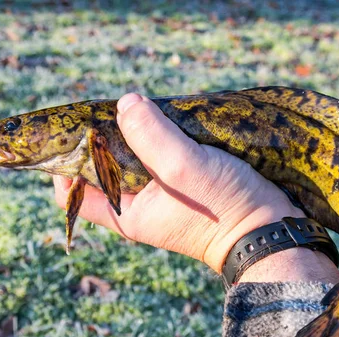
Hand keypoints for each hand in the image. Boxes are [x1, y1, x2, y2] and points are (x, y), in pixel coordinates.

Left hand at [53, 93, 338, 283]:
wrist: (269, 230)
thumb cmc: (223, 207)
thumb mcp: (182, 169)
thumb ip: (151, 136)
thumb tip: (126, 103)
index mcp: (126, 214)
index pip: (73, 191)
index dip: (69, 162)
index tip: (83, 130)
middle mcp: (138, 206)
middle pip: (105, 167)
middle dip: (110, 137)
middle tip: (126, 111)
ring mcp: (162, 195)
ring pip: (136, 157)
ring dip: (141, 133)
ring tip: (153, 111)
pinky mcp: (185, 184)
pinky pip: (162, 155)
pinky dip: (164, 136)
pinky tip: (174, 120)